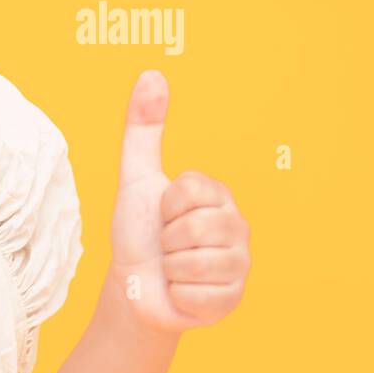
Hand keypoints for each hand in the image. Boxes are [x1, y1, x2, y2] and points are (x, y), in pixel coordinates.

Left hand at [107, 70, 249, 333]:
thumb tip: (151, 73)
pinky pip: (198, 294)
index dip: (165, 206)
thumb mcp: (136, 180)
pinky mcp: (232, 299)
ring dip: (170, 270)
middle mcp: (237, 227)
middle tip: (166, 247)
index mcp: (219, 196)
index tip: (162, 216)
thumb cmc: (138, 236)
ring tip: (172, 270)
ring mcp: (239, 264)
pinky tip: (180, 293)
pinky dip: (177, 297)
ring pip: (196, 262)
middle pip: (195, 227)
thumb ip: (143, 130)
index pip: (189, 190)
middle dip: (167, 241)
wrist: (135, 290)